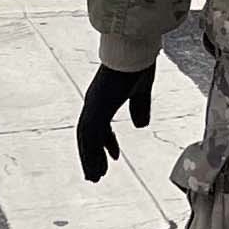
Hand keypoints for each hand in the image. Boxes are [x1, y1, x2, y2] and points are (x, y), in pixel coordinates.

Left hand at [77, 62, 153, 182]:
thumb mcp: (141, 90)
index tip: (114, 158)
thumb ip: (140, 106)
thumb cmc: (137, 63)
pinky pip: (91, 138)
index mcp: (103, 99)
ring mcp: (93, 106)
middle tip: (95, 176)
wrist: (133, 49)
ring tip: (95, 179)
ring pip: (86, 139)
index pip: (99, 126)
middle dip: (91, 156)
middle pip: (87, 136)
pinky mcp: (96, 109)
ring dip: (89, 160)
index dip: (106, 143)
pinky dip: (92, 155)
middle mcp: (94, 104)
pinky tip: (97, 169)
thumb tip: (140, 125)